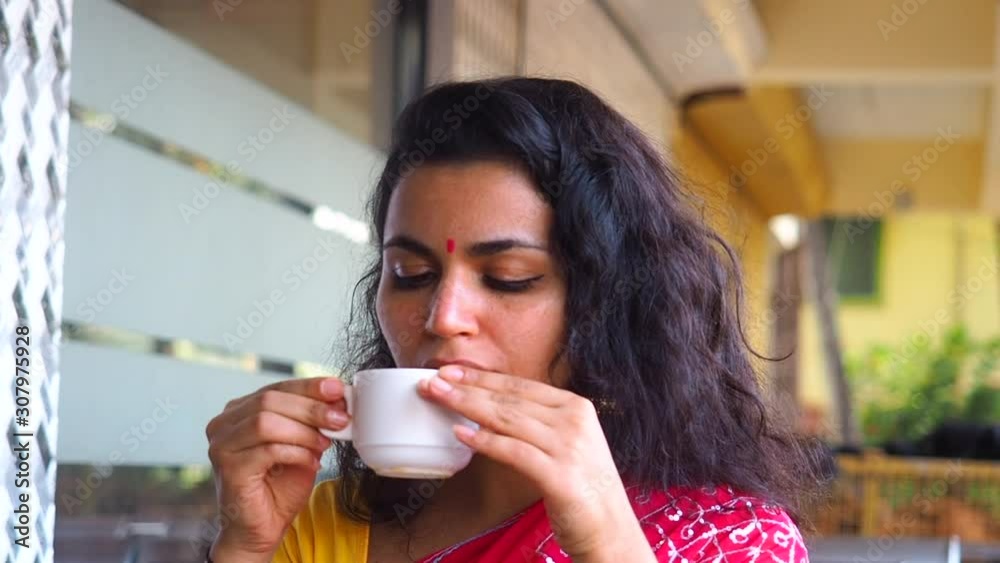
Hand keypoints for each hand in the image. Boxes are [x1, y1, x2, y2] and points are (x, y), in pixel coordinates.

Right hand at [204, 376, 349, 557]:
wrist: (262, 528)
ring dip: (304, 431)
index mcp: (239, 411)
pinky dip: (296, 453)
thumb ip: (311, 422)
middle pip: (270, 400)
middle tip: (339, 419)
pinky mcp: (229, 468)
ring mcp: (222, 445)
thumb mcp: (301, 445)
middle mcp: (224, 424)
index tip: (337, 389)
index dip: (309, 386)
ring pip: (266, 422)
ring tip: (324, 444)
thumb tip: (338, 399)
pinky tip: (312, 462)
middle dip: (311, 408)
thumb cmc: (279, 486)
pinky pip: (268, 450)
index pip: (277, 387)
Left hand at [417, 366, 649, 559]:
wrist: (611, 529)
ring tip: (438, 399)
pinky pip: (515, 452)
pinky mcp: (560, 476)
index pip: (520, 386)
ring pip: (508, 419)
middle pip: (510, 399)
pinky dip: (485, 441)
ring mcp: (569, 447)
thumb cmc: (581, 488)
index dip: (483, 377)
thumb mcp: (564, 444)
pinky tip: (461, 434)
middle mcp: (574, 421)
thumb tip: (489, 409)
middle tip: (432, 381)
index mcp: (575, 407)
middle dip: (468, 388)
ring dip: (468, 406)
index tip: (451, 371)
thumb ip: (536, 424)